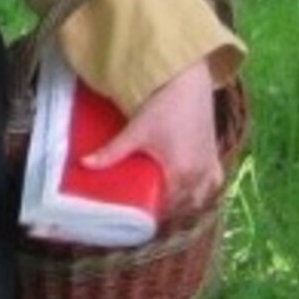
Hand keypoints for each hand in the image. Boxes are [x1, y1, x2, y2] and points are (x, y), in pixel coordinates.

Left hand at [83, 56, 223, 223]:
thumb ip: (111, 152)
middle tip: (146, 208)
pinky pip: (213, 182)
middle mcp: (201, 175)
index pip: (168, 207)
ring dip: (186, 202)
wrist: (188, 80)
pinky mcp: (215, 153)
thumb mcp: (135, 131)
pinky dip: (203, 189)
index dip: (153, 215)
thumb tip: (84, 164)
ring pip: (201, 196)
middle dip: (168, 210)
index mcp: (182, 174)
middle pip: (184, 205)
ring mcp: (210, 164)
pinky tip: (191, 190)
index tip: (137, 218)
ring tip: (164, 201)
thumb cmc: (163, 104)